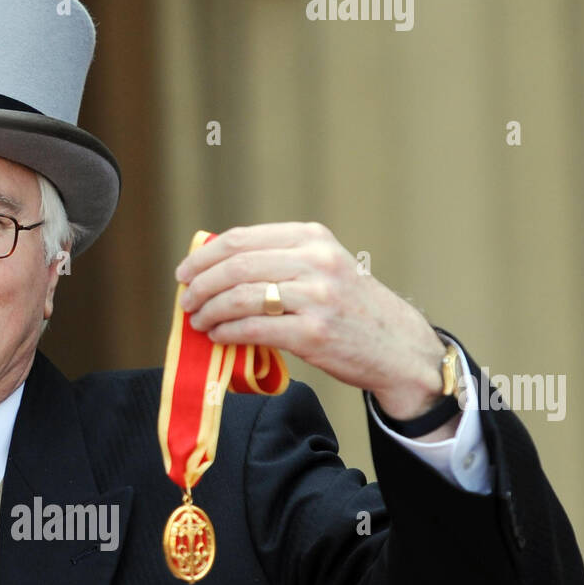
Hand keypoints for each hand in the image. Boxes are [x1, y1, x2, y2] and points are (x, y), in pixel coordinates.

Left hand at [175, 222, 453, 427]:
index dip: (205, 256)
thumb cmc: (352, 308)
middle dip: (201, 285)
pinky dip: (227, 333)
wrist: (398, 347)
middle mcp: (315, 261)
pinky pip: (253, 329)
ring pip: (241, 297)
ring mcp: (316, 298)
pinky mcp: (313, 334)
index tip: (185, 272)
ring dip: (210, 311)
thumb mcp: (325, 266)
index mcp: (313, 238)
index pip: (243, 239)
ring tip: (198, 321)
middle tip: (186, 301)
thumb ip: (281, 260)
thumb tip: (217, 265)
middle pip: (236, 266)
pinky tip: (218, 336)